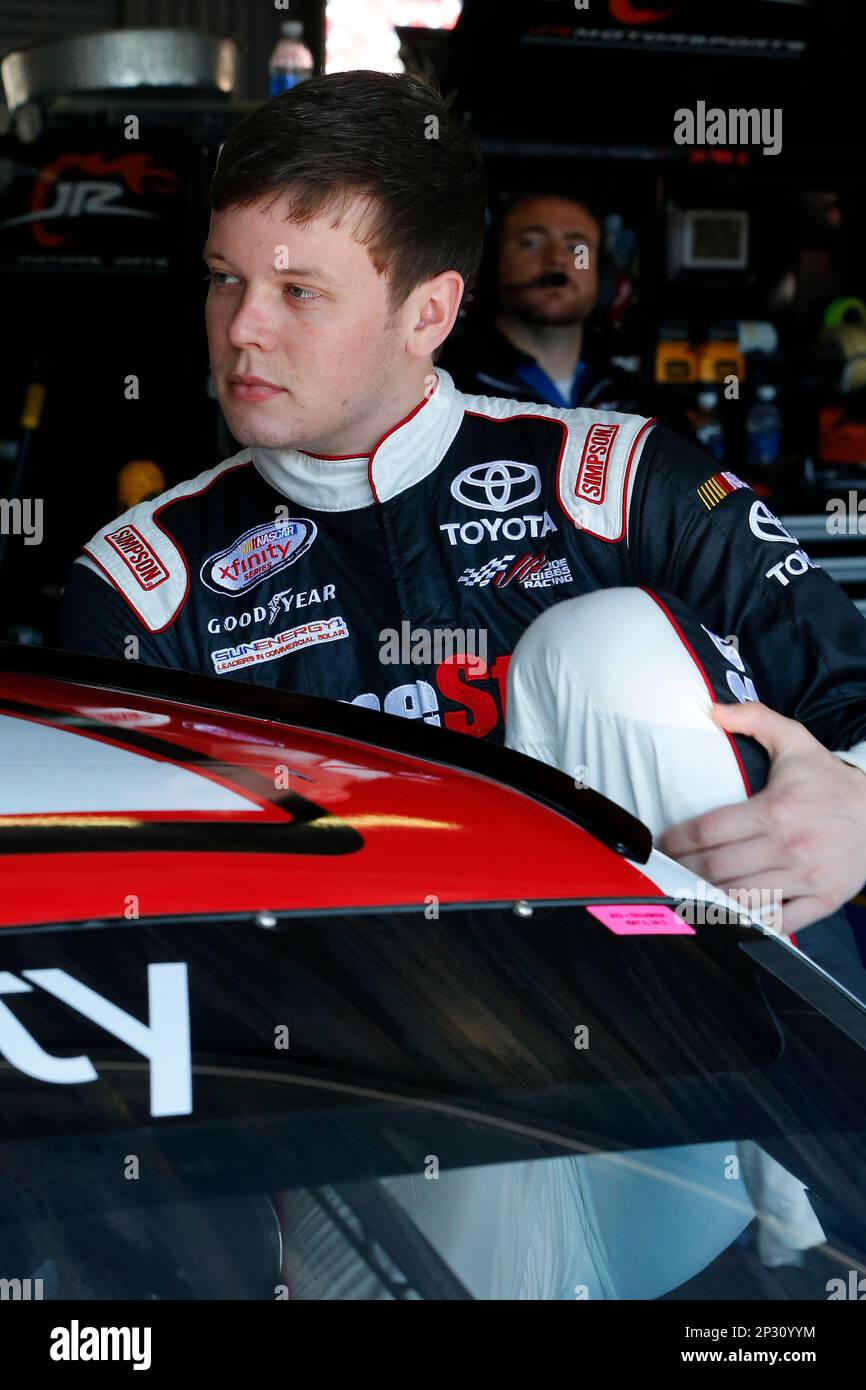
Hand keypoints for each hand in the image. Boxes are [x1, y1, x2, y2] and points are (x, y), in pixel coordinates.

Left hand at [657, 701, 865, 933]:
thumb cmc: (828, 779)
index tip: (661, 845)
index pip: (708, 831)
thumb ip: (754, 718)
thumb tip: (713, 709)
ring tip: (688, 892)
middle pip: (717, 868)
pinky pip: (778, 922)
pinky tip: (729, 916)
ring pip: (742, 899)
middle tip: (666, 870)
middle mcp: (788, 846)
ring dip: (709, 898)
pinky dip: (751, 923)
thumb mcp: (795, 741)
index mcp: (774, 810)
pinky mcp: (823, 900)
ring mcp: (806, 877)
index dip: (676, 841)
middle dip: (683, 871)